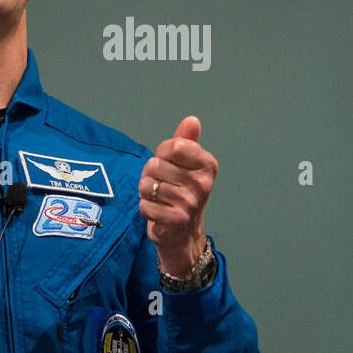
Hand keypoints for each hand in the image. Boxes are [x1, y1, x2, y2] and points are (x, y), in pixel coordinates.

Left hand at [139, 116, 217, 277]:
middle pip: (155, 164)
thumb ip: (186, 141)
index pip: (172, 145)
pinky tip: (157, 211)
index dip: (162, 153)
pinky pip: (144, 205)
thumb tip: (192, 120)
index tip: (169, 164)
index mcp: (207, 165)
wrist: (184, 232)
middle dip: (150, 174)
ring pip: (147, 184)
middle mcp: (203, 183)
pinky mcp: (176, 219)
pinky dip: (145, 208)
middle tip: (162, 184)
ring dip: (146, 192)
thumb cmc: (182, 192)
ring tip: (158, 198)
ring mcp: (190, 202)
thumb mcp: (186, 165)